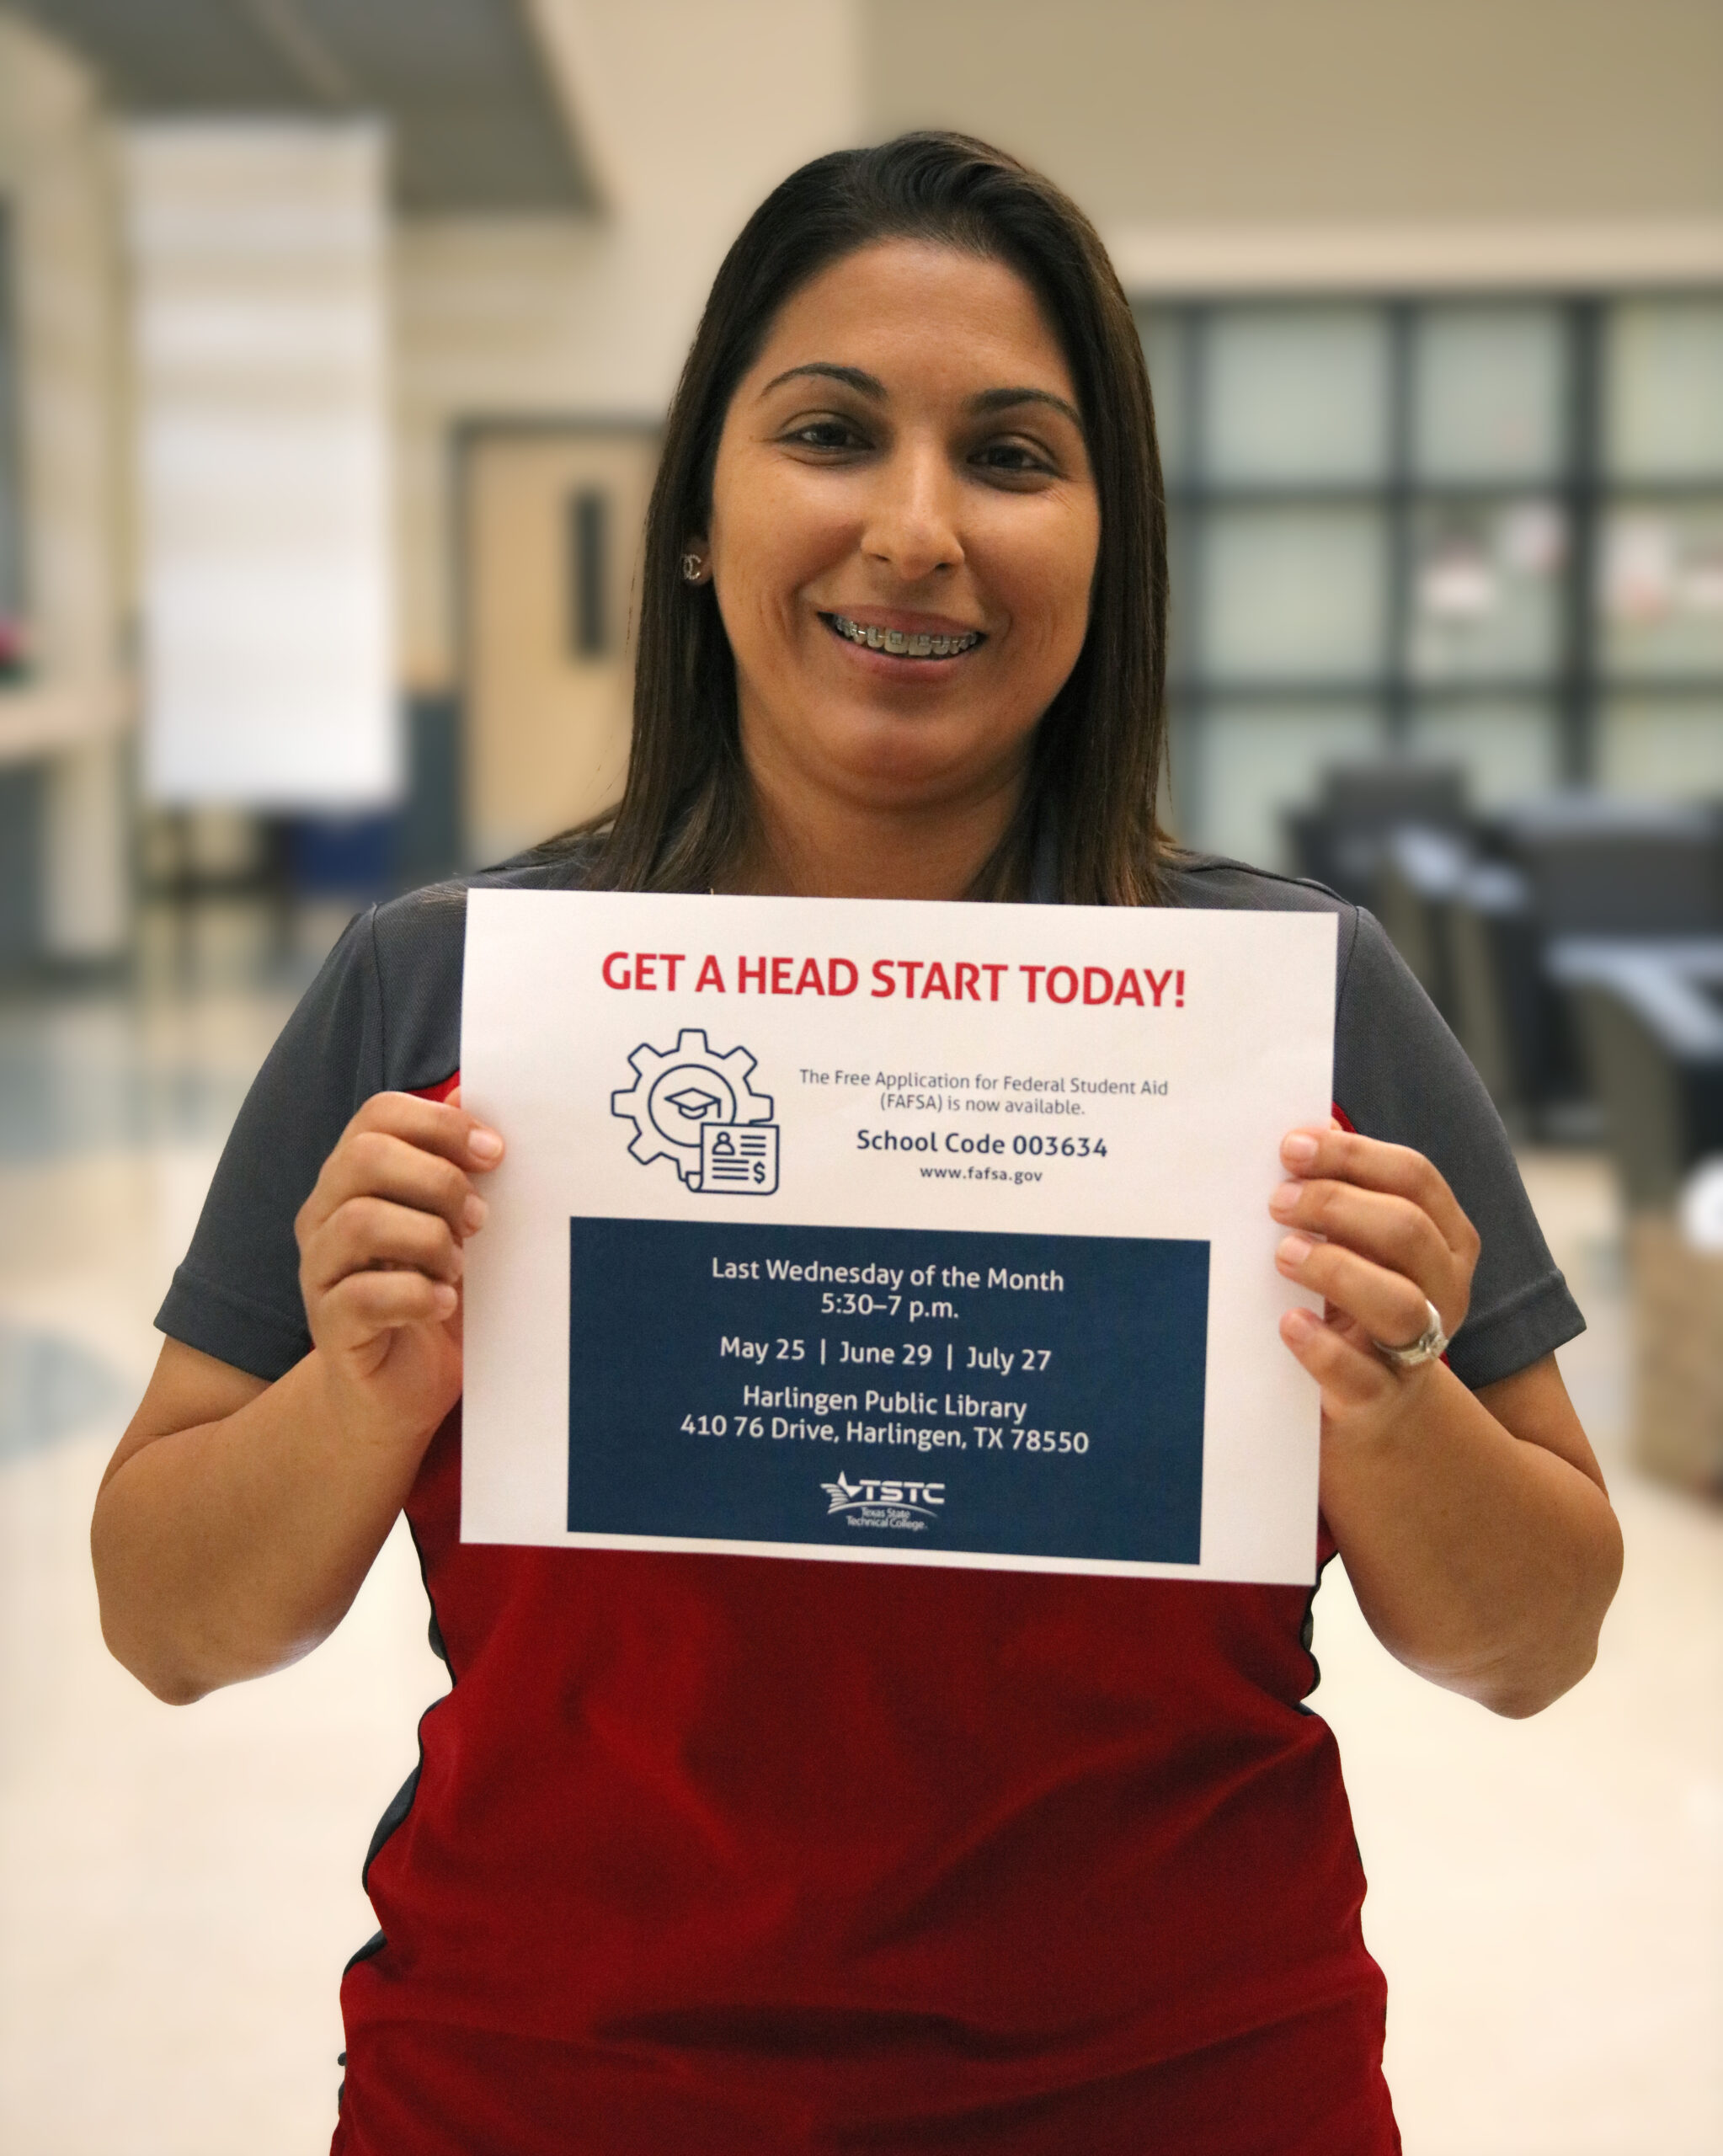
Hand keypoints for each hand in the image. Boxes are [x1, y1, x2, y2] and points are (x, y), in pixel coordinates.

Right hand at [294, 1089, 503, 1444]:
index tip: (495, 1154)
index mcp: (354, 1178)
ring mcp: (319, 1271)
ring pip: (361, 1221)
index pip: (378, 1114)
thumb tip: (468, 1090)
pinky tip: (445, 1304)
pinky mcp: (328, 1327)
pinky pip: (363, 1296)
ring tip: (458, 1269)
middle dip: (439, 1181)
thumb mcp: (457, 1225)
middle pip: (364, 1157)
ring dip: (429, 1240)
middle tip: (481, 1220)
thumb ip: (457, 1165)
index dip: (441, 1123)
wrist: (403, 1389)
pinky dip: (417, 1296)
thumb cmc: (435, 1293)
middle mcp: (324, 1215)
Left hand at [1269, 1123, 1480, 1440]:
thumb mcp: (1361, 1247)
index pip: (1414, 1178)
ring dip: (1337, 1269)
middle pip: (1407, 1230)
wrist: (1379, 1409)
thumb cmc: (1357, 1305)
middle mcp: (1445, 1289)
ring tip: (1284, 1254)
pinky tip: (1287, 1323)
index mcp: (1445, 1238)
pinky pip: (1360, 1373)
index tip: (1290, 1146)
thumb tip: (1305, 1132)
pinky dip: (1322, 1346)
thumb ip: (1344, 1195)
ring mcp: (1420, 1346)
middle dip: (1337, 1205)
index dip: (1353, 1155)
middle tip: (1277, 1201)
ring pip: (1399, 1302)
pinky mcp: (1381, 1398)